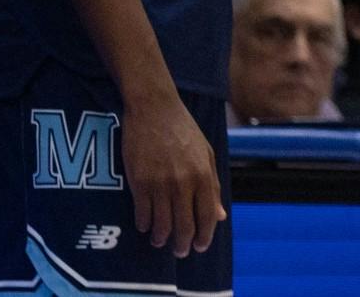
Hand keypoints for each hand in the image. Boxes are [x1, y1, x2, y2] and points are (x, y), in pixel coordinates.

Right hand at [122, 93, 225, 256]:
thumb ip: (213, 187)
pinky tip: (144, 225)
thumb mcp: (207, 155)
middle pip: (184, 227)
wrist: (153, 107)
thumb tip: (220, 217)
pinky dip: (144, 223)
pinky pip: (142, 211)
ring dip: (161, 237)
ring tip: (159, 241)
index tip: (199, 246)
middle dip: (182, 245)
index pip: (206, 219)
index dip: (204, 238)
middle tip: (180, 251)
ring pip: (162, 223)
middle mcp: (183, 184)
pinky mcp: (139, 179)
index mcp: (203, 177)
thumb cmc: (182, 128)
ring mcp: (159, 183)